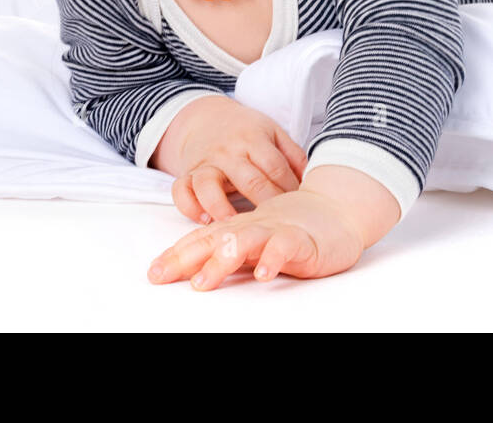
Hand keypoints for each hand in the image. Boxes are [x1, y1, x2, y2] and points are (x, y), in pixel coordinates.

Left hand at [147, 187, 366, 289]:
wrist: (339, 209)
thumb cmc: (295, 227)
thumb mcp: (258, 239)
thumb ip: (230, 252)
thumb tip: (194, 271)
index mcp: (240, 226)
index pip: (202, 238)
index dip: (177, 254)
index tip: (153, 272)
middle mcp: (253, 226)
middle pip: (214, 238)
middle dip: (185, 258)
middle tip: (161, 276)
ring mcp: (276, 230)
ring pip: (244, 241)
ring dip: (222, 261)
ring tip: (202, 282)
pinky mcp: (301, 239)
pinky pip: (285, 247)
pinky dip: (272, 259)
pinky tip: (261, 275)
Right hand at [153, 96, 308, 223]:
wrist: (205, 118)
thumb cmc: (246, 131)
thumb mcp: (272, 132)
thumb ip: (292, 155)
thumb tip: (312, 181)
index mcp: (254, 138)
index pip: (274, 166)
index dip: (288, 188)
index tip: (298, 208)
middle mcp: (228, 151)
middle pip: (248, 178)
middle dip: (263, 202)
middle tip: (275, 225)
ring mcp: (205, 163)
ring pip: (208, 184)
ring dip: (219, 206)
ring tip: (231, 226)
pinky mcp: (186, 174)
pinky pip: (181, 190)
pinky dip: (189, 206)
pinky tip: (203, 221)